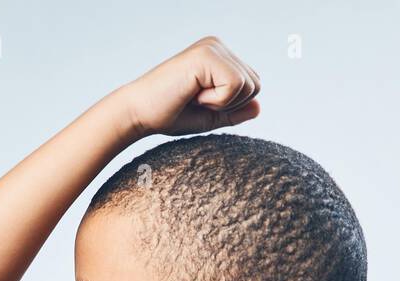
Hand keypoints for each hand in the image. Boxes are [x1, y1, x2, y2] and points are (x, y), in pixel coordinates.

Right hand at [116, 36, 261, 137]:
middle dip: (230, 105)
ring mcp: (212, 47)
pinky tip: (193, 94)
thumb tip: (259, 107)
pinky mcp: (206, 54)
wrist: (139, 113)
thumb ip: (234, 112)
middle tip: (197, 101)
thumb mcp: (210, 116)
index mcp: (219, 56)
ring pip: (249, 85)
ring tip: (194, 97)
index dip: (231, 106)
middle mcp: (217, 45)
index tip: (200, 103)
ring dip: (222, 102)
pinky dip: (217, 100)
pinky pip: (235, 85)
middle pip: (255, 85)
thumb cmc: (169, 115)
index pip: (252, 85)